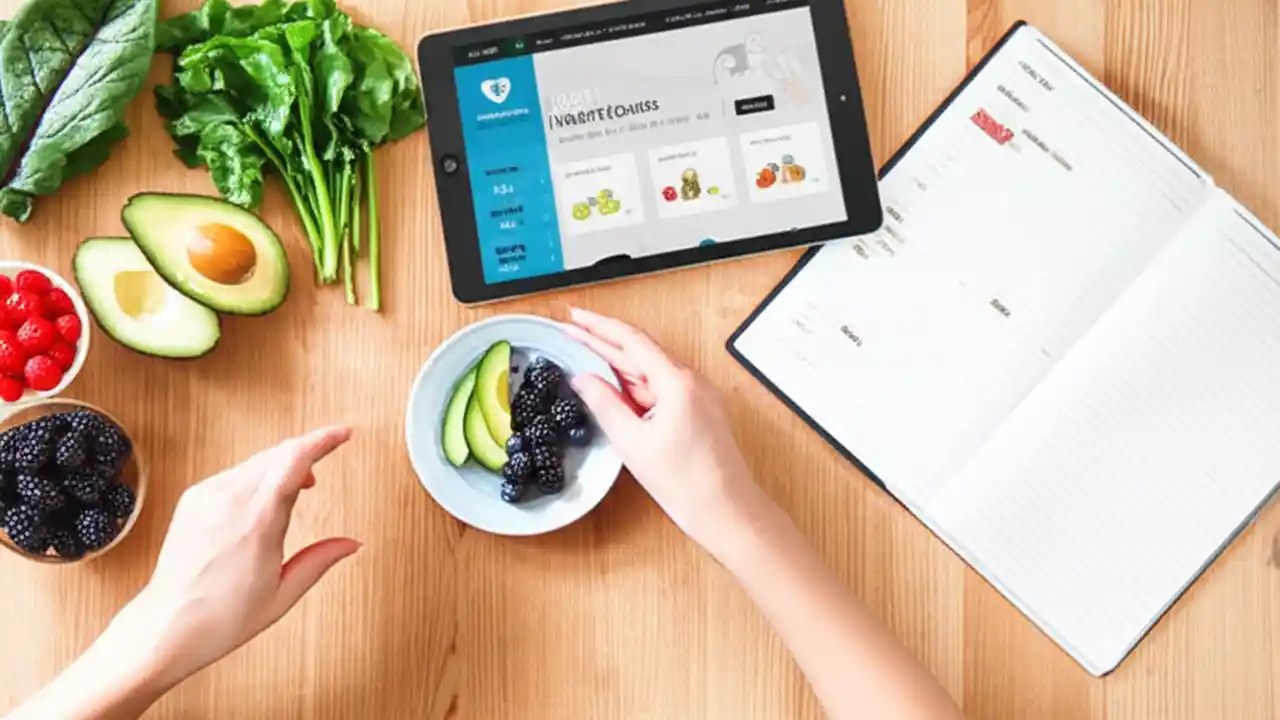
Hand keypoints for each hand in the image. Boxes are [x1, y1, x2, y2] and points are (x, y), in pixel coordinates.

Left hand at [108, 427, 360, 688]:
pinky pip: (234, 473)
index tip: (342, 433)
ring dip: (282, 464)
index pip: (294, 459)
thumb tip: (351, 544)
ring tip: (298, 487)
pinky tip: (264, 497)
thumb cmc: (220, 618)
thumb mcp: (282, 594)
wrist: (167, 626)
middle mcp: (229, 501)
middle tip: (324, 463)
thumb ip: (320, 561)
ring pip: (256, 461)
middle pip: (277, 453)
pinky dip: (257, 475)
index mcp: (257, 522)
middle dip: (306, 451)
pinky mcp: (194, 499)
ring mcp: (207, 497)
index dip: (323, 440)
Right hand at [566, 309, 764, 555]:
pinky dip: (636, 387)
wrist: (726, 509)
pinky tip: (615, 387)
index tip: (574, 317)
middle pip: (640, 352)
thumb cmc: (685, 482)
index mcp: (676, 382)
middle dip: (603, 341)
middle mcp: (691, 381)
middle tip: (572, 330)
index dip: (598, 326)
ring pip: (650, 372)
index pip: (631, 341)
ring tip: (585, 355)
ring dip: (618, 365)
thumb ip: (605, 404)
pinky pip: (661, 389)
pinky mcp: (698, 410)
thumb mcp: (632, 442)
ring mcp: (697, 395)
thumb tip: (583, 379)